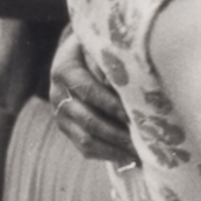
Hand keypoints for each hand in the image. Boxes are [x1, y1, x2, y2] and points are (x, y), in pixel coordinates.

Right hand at [49, 30, 134, 162]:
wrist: (72, 55)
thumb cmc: (94, 47)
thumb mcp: (97, 44)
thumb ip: (110, 56)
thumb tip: (135, 74)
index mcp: (65, 70)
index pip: (90, 91)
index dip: (113, 105)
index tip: (135, 115)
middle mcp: (57, 94)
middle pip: (89, 120)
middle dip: (118, 133)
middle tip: (143, 140)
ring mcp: (60, 114)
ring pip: (86, 140)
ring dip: (114, 149)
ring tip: (139, 153)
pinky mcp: (65, 128)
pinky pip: (84, 148)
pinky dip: (107, 155)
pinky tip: (128, 156)